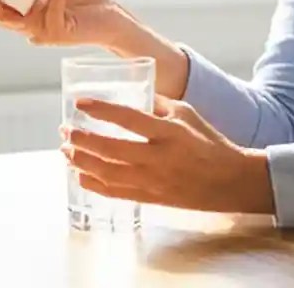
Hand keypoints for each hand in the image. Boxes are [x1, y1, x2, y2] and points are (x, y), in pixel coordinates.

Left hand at [60, 95, 275, 214]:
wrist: (228, 181)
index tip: (80, 102)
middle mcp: (158, 158)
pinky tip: (80, 175)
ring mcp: (152, 181)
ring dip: (82, 162)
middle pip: (110, 149)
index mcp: (169, 132)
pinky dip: (94, 184)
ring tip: (67, 150)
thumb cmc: (208, 143)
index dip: (100, 109)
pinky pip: (115, 193)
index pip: (127, 118)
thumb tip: (132, 95)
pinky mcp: (150, 198)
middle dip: (82, 138)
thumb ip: (158, 104)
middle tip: (65, 129)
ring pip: (107, 173)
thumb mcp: (187, 114)